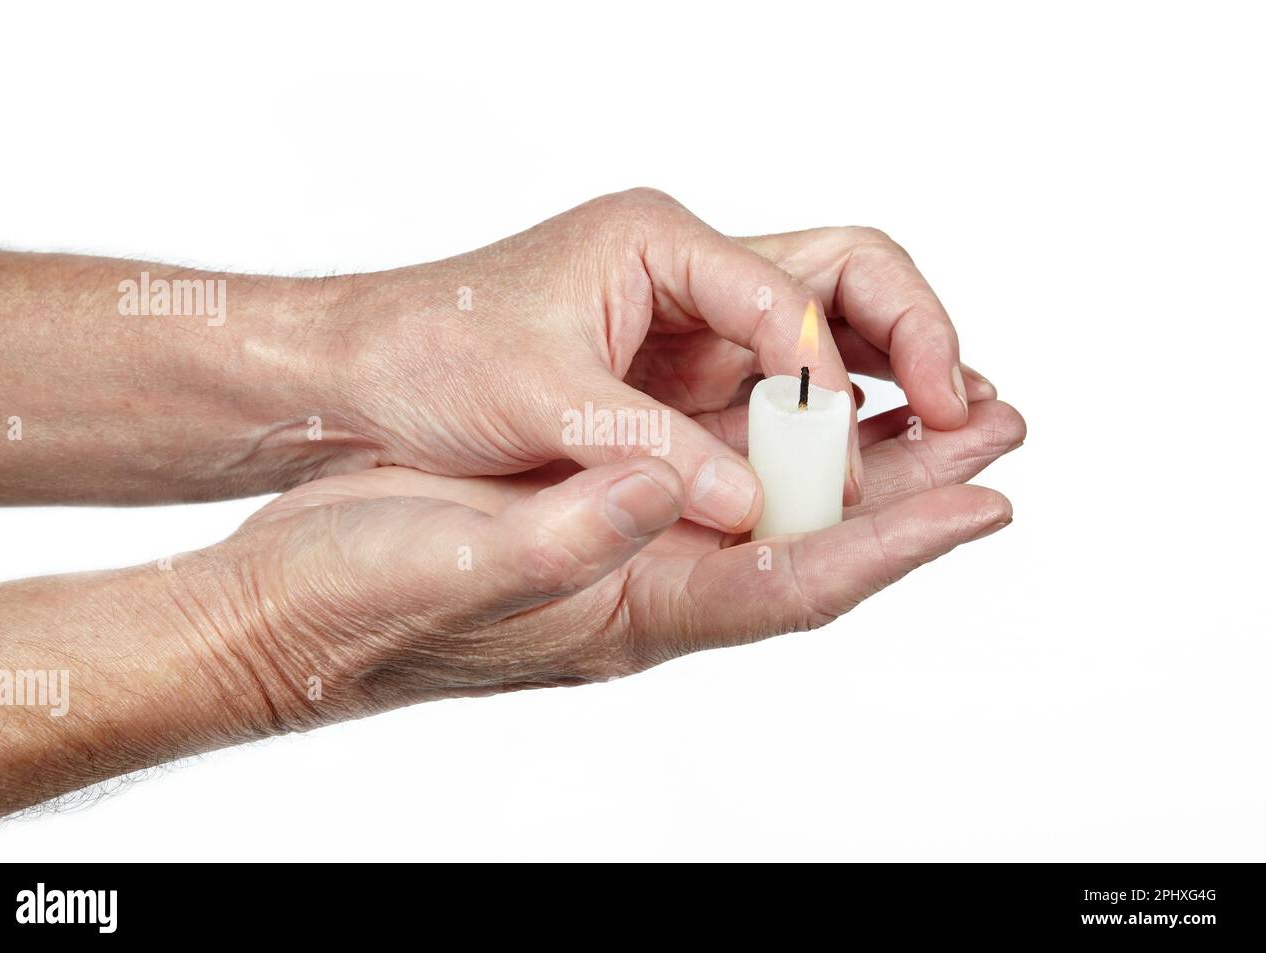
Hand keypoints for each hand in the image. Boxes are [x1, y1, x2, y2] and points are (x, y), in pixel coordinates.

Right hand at [198, 399, 1023, 729]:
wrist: (285, 610)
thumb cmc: (358, 601)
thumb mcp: (460, 562)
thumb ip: (571, 534)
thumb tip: (668, 482)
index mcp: (631, 613)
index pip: (794, 582)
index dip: (895, 545)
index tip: (984, 502)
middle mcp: (645, 588)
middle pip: (808, 542)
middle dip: (910, 493)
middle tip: (998, 431)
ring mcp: (618, 551)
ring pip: (767, 506)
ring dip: (852, 461)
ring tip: (928, 409)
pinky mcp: (586, 513)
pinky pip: (705, 477)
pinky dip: (766, 443)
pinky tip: (790, 409)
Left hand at [321, 189, 987, 532]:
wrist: (356, 374)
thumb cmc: (426, 351)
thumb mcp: (534, 395)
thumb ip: (643, 448)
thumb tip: (744, 505)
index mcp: (659, 242)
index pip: (794, 292)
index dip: (841, 371)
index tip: (870, 436)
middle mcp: (688, 273)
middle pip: (846, 280)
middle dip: (916, 339)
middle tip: (967, 411)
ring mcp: (689, 327)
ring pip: (828, 334)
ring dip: (893, 378)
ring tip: (959, 432)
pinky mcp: (679, 379)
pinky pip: (781, 391)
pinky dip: (833, 421)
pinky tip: (871, 460)